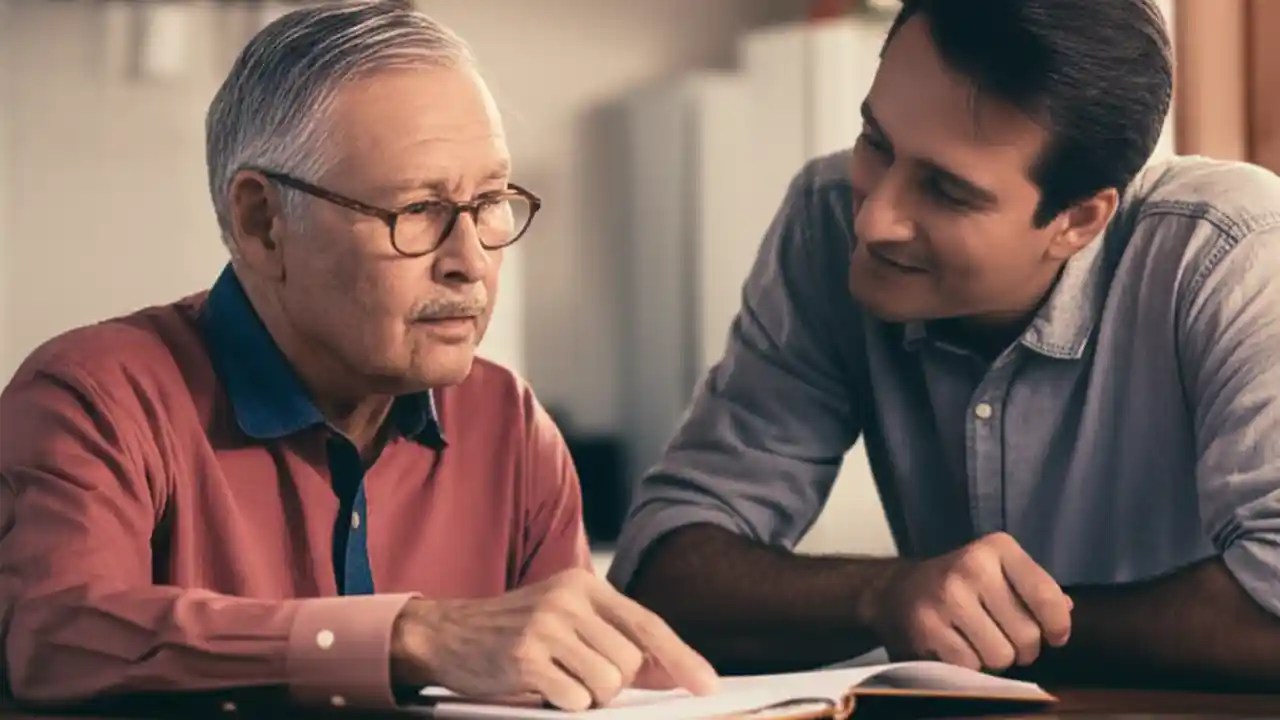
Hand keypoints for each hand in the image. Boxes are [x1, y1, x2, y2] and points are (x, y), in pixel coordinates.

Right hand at [390, 569, 718, 710]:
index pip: (647, 625)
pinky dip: (564, 704)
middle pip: (630, 663)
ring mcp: (546, 627)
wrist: (447, 632)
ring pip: (607, 684)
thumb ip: (618, 642)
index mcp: (585, 585)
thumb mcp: (569, 622)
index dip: (681, 658)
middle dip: (614, 683)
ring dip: (589, 696)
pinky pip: (574, 700)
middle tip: (578, 674)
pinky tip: (541, 687)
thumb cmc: (515, 630)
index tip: (707, 684)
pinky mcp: (525, 658)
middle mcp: (568, 600)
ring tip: (559, 679)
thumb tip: (673, 672)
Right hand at [870, 532, 1072, 671]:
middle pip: (1027, 635)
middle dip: (1022, 648)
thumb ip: (1032, 588)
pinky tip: (956, 647)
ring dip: (995, 659)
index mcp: (997, 548)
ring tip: (979, 643)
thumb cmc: (959, 584)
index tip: (1054, 637)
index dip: (1057, 626)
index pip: (1046, 595)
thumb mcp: (997, 572)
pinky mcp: (928, 626)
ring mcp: (948, 596)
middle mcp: (973, 566)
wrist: (896, 591)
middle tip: (1005, 640)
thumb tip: (1066, 610)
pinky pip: (970, 666)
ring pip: (1001, 655)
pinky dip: (968, 665)